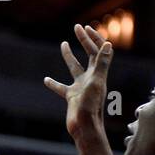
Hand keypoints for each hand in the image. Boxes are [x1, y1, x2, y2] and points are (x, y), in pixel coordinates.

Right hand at [44, 24, 112, 139]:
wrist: (84, 127)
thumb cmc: (91, 106)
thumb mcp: (96, 82)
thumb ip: (102, 63)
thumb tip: (108, 43)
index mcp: (98, 72)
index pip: (99, 50)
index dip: (95, 37)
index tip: (86, 28)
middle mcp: (91, 77)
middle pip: (89, 54)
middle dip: (83, 40)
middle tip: (76, 27)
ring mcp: (81, 87)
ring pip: (75, 67)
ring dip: (69, 55)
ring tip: (63, 44)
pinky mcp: (72, 97)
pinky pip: (61, 87)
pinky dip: (54, 83)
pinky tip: (46, 80)